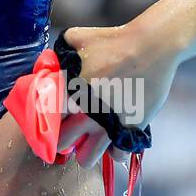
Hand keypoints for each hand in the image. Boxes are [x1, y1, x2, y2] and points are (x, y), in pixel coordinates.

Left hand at [54, 24, 179, 168]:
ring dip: (85, 154)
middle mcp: (84, 111)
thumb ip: (59, 53)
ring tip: (87, 148)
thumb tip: (48, 64)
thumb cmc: (114, 40)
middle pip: (61, 143)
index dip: (45, 123)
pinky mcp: (130, 129)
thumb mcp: (77, 38)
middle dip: (62, 141)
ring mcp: (107, 124)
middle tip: (69, 136)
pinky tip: (113, 143)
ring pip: (86, 158)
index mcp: (67, 90)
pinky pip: (117, 155)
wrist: (151, 46)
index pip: (44, 119)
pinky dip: (114, 152)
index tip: (51, 124)